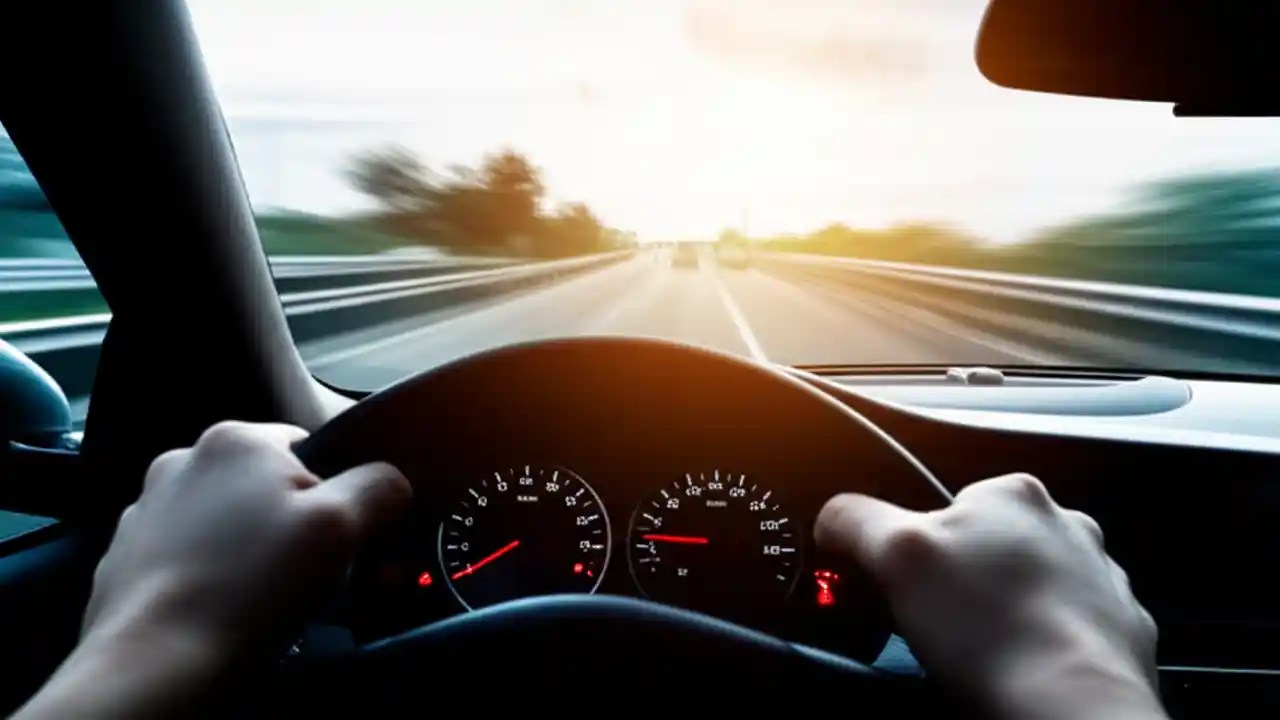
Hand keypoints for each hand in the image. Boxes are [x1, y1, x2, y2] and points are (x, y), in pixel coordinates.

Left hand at [17, 421, 410, 718]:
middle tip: (307, 577)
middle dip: (294, 530)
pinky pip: (191, 560)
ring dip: (252, 556)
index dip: (336, 498)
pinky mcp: (129, 557)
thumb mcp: (341, 526)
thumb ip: (378, 488)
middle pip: (269, 490)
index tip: (338, 540)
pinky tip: (226, 610)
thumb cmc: (246, 589)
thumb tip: (391, 481)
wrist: (156, 661)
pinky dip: (213, 580)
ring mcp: (149, 510)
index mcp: (237, 440)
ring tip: (265, 600)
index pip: (312, 451)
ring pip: (228, 526)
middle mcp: (184, 463)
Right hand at [816, 474, 1163, 719]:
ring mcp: (1100, 578)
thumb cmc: (992, 627)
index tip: (911, 585)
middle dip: (966, 580)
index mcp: (1012, 494)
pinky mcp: (1121, 628)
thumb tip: (834, 517)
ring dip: (1007, 612)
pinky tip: (1021, 669)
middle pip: (992, 546)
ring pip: (1034, 587)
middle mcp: (1067, 526)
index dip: (920, 547)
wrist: (1073, 703)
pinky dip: (1045, 647)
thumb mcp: (893, 554)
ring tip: (981, 652)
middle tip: (941, 622)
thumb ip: (853, 520)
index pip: (948, 505)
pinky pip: (1069, 631)